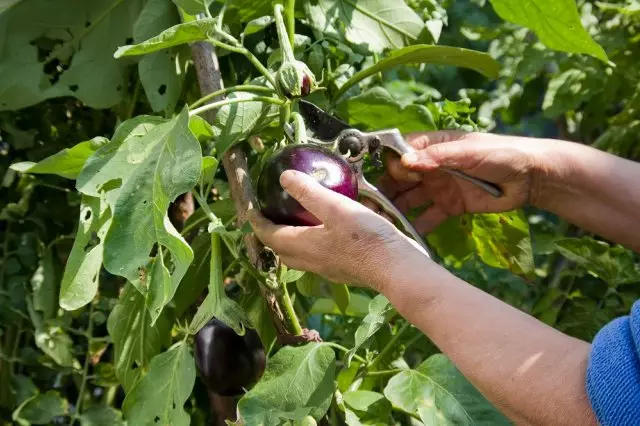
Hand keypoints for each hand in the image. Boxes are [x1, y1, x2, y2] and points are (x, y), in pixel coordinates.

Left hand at [248, 170, 429, 289]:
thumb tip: (284, 178)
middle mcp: (310, 261)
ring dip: (288, 243)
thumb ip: (309, 193)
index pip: (269, 235)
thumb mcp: (336, 208)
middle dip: (270, 234)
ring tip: (293, 224)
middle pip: (280, 250)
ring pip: (297, 257)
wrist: (395, 269)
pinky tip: (323, 235)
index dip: (257, 222)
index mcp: (303, 245)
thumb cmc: (366, 238)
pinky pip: (314, 259)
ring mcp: (326, 269)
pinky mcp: (341, 272)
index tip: (250, 209)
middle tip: (269, 216)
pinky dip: (307, 247)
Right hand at [377, 131, 547, 232]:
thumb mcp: (469, 152)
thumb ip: (437, 157)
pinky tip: (403, 238)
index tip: (389, 180)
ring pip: (408, 200)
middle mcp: (430, 167)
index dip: (391, 167)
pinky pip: (426, 218)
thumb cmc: (502, 154)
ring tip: (379, 225)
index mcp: (432, 147)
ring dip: (394, 211)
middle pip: (398, 180)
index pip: (400, 155)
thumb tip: (405, 162)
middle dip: (383, 192)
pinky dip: (415, 227)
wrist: (531, 178)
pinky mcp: (449, 207)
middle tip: (369, 209)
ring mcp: (438, 188)